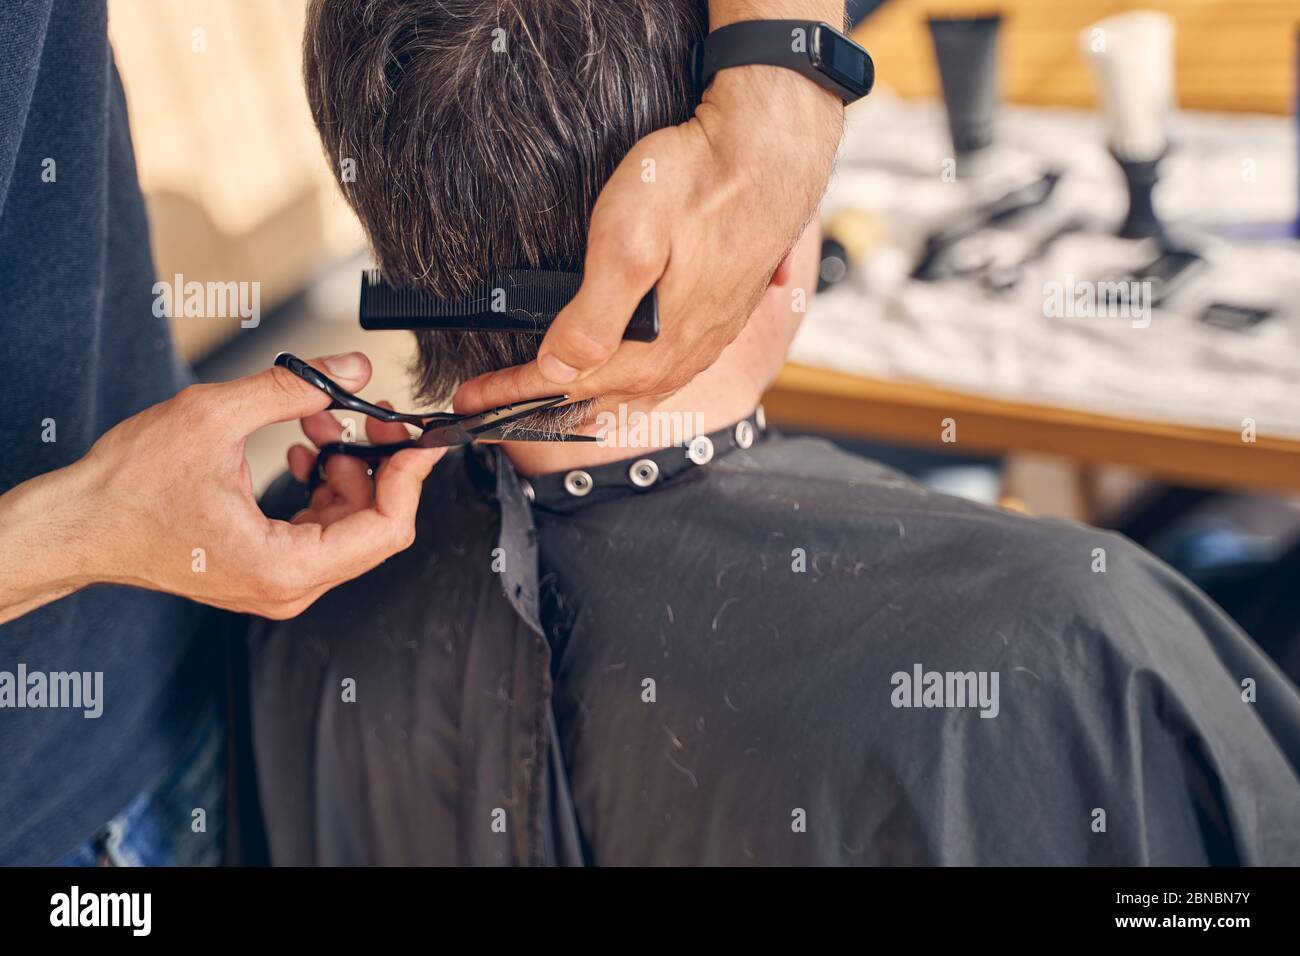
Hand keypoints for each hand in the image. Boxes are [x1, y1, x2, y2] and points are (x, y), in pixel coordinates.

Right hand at [0, 353, 441, 622]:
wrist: (80, 524)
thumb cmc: (129, 487)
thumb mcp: (212, 416)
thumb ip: (292, 389)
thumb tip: (354, 368)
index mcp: (284, 567)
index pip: (386, 530)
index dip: (410, 477)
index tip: (415, 434)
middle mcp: (289, 587)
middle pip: (375, 527)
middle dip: (378, 463)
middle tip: (370, 413)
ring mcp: (280, 581)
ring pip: (350, 524)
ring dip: (348, 468)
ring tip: (317, 422)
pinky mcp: (269, 567)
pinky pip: (322, 527)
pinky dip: (324, 483)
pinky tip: (303, 446)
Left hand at [453, 65, 842, 412]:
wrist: (771, 151)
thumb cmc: (696, 184)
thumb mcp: (628, 243)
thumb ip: (592, 317)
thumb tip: (557, 369)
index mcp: (652, 348)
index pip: (563, 386)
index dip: (508, 396)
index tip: (467, 401)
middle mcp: (680, 358)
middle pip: (597, 402)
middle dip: (537, 409)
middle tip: (489, 410)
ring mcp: (703, 342)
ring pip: (633, 394)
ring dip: (582, 403)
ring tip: (544, 407)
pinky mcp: (717, 320)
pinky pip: (664, 375)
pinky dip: (626, 387)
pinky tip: (620, 379)